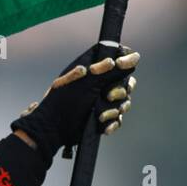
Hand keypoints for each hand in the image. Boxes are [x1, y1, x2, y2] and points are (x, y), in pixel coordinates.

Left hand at [12, 44, 139, 158]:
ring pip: (123, 102)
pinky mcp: (103, 117)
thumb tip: (133, 57)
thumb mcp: (86, 83)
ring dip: (114, 110)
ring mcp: (102, 101)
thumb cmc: (64, 101)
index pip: (118, 60)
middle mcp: (99, 84)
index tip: (121, 64)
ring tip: (100, 116)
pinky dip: (111, 123)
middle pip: (125, 83)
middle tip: (108, 96)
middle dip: (120, 91)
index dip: (125, 60)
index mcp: (94, 71)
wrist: (54, 129)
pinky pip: (117, 119)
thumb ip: (108, 70)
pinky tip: (102, 126)